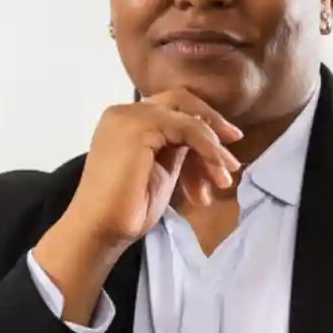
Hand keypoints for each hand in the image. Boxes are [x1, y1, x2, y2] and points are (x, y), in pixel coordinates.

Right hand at [32, 88, 241, 322]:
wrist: (100, 230)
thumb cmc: (126, 210)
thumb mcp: (161, 171)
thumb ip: (176, 148)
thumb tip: (205, 141)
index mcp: (125, 121)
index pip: (172, 110)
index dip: (202, 126)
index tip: (224, 153)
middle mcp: (124, 112)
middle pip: (182, 102)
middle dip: (213, 125)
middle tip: (231, 159)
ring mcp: (129, 117)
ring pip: (188, 117)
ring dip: (213, 148)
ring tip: (224, 180)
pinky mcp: (138, 128)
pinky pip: (188, 129)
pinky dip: (208, 148)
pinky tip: (217, 172)